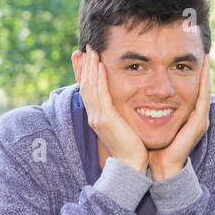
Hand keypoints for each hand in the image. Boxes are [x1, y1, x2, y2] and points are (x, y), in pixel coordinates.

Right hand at [77, 47, 147, 172]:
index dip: (84, 72)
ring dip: (91, 67)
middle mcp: (94, 115)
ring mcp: (98, 117)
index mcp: (97, 116)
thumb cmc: (131, 148)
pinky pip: (101, 95)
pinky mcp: (105, 120)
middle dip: (84, 65)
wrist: (130, 166)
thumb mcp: (123, 126)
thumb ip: (120, 114)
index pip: (88, 89)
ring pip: (90, 87)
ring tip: (92, 51)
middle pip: (85, 85)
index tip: (83, 57)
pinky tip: (101, 66)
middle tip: (84, 47)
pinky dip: (100, 79)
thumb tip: (123, 105)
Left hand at [148, 54, 210, 180]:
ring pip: (205, 90)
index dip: (193, 72)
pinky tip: (203, 72)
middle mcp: (197, 116)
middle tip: (204, 49)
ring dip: (206, 73)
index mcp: (187, 115)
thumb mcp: (152, 121)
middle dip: (204, 68)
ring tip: (206, 56)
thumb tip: (136, 93)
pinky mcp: (198, 124)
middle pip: (202, 87)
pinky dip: (204, 85)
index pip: (192, 88)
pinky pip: (202, 100)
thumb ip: (150, 108)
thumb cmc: (154, 147)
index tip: (192, 55)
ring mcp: (200, 120)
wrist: (161, 168)